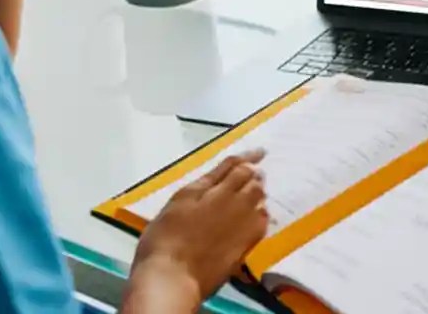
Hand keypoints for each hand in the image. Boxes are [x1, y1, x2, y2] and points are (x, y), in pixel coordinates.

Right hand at [125, 150, 269, 310]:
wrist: (173, 275)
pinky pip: (264, 220)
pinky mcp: (248, 242)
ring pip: (260, 197)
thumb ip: (201, 186)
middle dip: (254, 173)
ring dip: (259, 190)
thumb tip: (220, 174)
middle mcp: (232, 200)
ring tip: (255, 191)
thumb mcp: (177, 203)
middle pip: (252, 179)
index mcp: (210, 187)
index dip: (247, 157)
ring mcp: (243, 221)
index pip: (234, 166)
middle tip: (254, 173)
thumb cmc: (164, 238)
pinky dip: (262, 212)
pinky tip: (257, 214)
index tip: (259, 152)